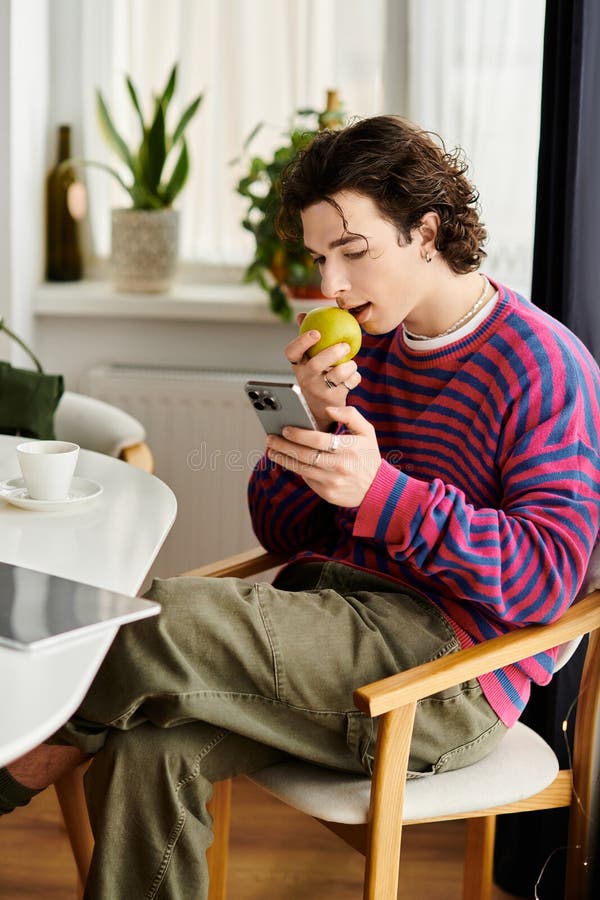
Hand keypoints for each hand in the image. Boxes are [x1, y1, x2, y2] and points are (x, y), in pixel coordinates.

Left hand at [265, 406, 380, 506]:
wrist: (377, 489)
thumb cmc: (368, 456)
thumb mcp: (367, 431)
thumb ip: (350, 415)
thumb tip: (329, 410)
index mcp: (350, 449)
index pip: (319, 440)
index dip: (299, 434)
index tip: (285, 428)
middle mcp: (340, 466)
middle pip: (305, 455)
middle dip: (284, 445)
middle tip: (270, 438)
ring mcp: (333, 482)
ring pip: (301, 469)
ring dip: (283, 459)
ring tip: (272, 450)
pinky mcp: (327, 494)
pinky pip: (307, 479)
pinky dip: (295, 469)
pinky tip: (287, 461)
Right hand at [285, 315, 360, 430]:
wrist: (322, 407)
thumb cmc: (317, 374)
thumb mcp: (309, 358)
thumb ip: (308, 337)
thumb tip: (302, 314)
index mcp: (298, 365)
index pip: (292, 352)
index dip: (302, 342)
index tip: (316, 333)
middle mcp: (305, 378)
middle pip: (316, 365)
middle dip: (332, 353)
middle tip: (345, 345)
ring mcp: (319, 390)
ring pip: (337, 375)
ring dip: (349, 366)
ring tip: (351, 363)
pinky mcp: (333, 399)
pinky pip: (349, 383)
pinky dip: (355, 377)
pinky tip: (352, 376)